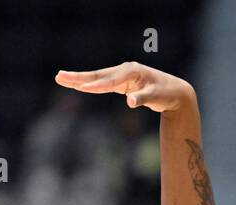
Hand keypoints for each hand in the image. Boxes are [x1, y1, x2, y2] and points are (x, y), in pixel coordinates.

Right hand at [55, 61, 193, 112]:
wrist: (176, 92)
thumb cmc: (167, 94)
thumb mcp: (157, 97)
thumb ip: (143, 99)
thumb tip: (130, 102)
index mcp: (132, 72)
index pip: (110, 80)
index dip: (96, 85)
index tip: (81, 88)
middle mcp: (125, 70)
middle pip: (97, 75)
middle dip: (78, 77)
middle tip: (59, 77)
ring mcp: (122, 76)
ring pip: (97, 78)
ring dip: (79, 79)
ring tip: (61, 78)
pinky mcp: (122, 83)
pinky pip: (103, 83)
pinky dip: (90, 84)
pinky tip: (78, 85)